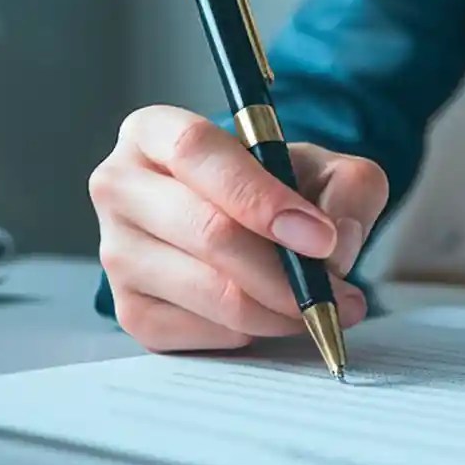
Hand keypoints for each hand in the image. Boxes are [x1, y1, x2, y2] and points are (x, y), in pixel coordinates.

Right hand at [89, 105, 388, 351]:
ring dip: (279, 309)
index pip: (196, 151)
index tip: (322, 239)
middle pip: (206, 231)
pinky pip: (202, 332)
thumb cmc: (274, 188)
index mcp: (153, 131)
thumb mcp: (323, 166)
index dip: (262, 197)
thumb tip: (336, 247)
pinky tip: (276, 317)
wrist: (244, 229)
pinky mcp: (132, 311)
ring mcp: (117, 253)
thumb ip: (347, 190)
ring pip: (209, 291)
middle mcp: (121, 187)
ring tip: (322, 307)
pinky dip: (254, 332)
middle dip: (285, 272)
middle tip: (339, 293)